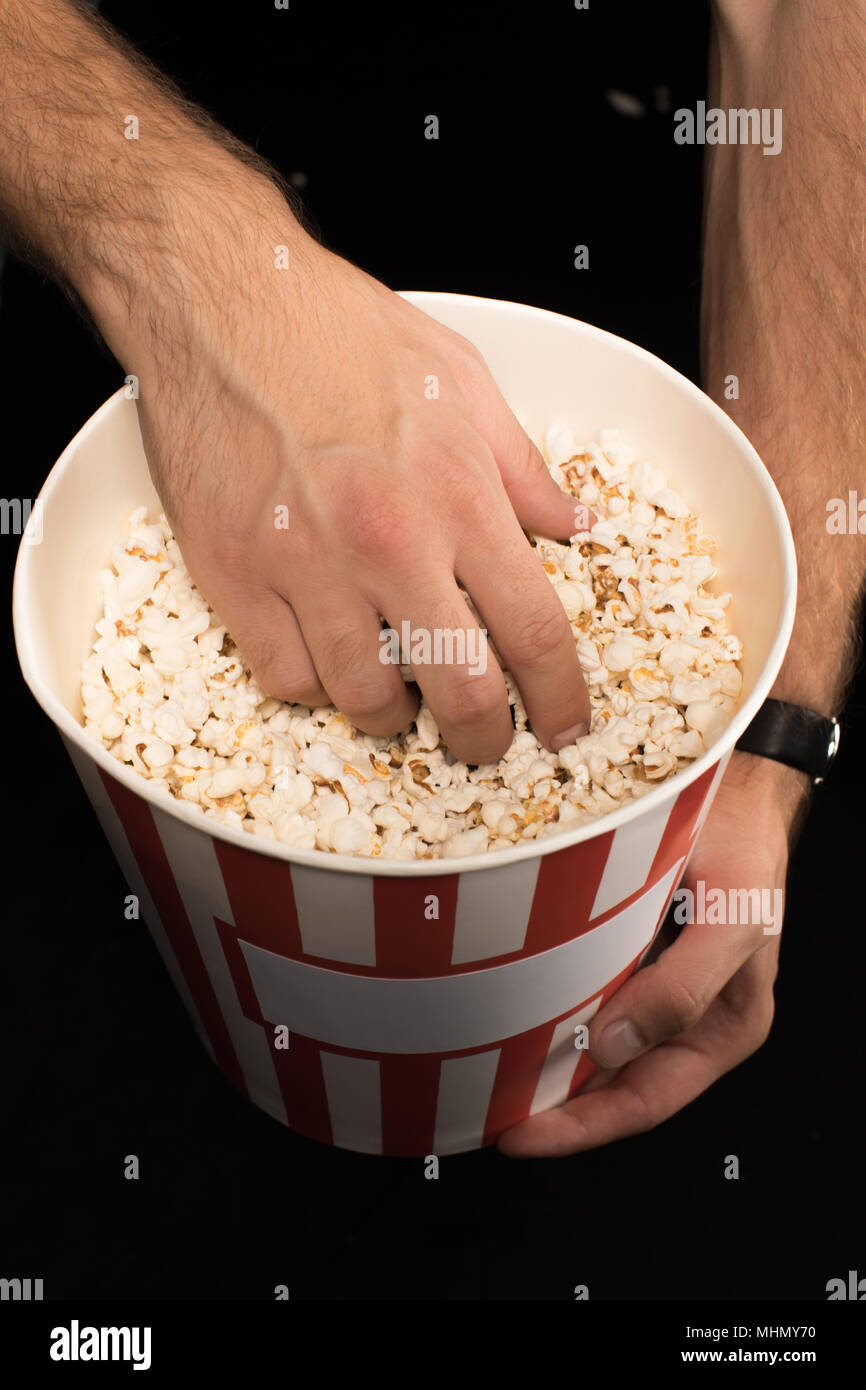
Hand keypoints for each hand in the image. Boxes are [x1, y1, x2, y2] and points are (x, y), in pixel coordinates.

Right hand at [101, 175, 591, 764]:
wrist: (222, 302)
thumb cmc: (340, 331)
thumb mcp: (462, 380)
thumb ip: (523, 468)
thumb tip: (572, 526)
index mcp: (459, 497)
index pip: (535, 630)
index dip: (559, 699)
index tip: (565, 727)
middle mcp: (389, 543)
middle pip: (458, 691)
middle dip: (482, 739)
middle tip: (482, 742)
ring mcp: (307, 567)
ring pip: (365, 699)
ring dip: (391, 713)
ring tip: (394, 689)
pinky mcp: (236, 575)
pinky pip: (284, 677)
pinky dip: (312, 683)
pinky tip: (323, 653)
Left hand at [498, 751, 809, 1156]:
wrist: (733, 782)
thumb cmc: (745, 848)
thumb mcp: (729, 923)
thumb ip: (681, 993)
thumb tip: (610, 1049)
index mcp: (722, 1028)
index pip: (645, 1101)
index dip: (582, 1127)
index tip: (519, 1137)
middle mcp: (682, 1016)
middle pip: (611, 1083)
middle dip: (551, 1107)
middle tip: (480, 1111)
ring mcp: (649, 983)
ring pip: (589, 1042)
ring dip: (541, 1060)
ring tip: (480, 1074)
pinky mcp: (621, 947)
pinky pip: (577, 989)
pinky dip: (542, 1004)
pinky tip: (502, 1005)